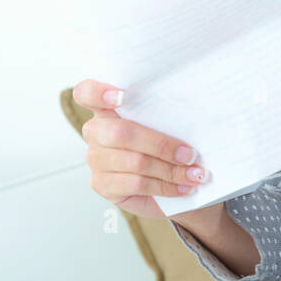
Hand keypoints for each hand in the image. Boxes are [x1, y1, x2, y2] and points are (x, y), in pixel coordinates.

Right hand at [74, 78, 210, 218]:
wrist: (167, 186)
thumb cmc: (166, 148)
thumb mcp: (167, 127)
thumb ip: (167, 118)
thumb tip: (193, 120)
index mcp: (107, 109)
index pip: (86, 93)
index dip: (98, 92)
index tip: (122, 96)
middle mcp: (96, 132)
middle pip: (120, 132)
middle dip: (161, 145)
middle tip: (189, 154)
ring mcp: (95, 159)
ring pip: (134, 161)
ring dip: (171, 170)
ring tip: (194, 174)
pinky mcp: (101, 184)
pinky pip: (135, 183)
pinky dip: (165, 186)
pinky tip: (182, 188)